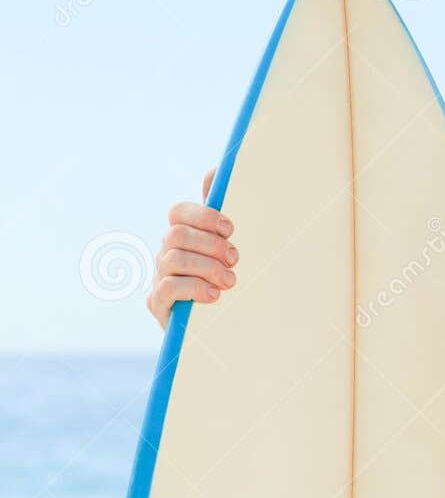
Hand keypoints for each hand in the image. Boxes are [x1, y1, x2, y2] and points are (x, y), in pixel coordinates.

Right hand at [146, 167, 238, 329]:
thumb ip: (219, 216)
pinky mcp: (156, 303)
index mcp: (181, 236)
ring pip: (175, 260)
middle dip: (210, 245)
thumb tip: (217, 169)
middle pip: (177, 234)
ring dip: (207, 268)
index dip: (203, 216)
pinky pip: (168, 288)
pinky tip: (214, 296)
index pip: (178, 212)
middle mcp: (165, 253)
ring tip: (230, 281)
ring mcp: (158, 277)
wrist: (217, 328)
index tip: (230, 229)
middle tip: (235, 259)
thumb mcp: (226, 249)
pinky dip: (194, 289)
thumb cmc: (223, 282)